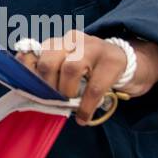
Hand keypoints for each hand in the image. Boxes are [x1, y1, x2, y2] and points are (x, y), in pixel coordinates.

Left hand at [13, 29, 157, 124]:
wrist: (129, 63)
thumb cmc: (92, 70)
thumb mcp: (68, 68)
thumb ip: (51, 75)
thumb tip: (30, 91)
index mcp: (58, 42)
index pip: (33, 52)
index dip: (27, 72)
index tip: (28, 90)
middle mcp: (73, 40)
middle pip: (49, 58)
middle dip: (47, 84)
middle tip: (52, 99)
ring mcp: (93, 47)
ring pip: (70, 68)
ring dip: (66, 92)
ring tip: (69, 104)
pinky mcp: (112, 60)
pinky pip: (95, 87)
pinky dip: (86, 107)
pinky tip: (83, 118)